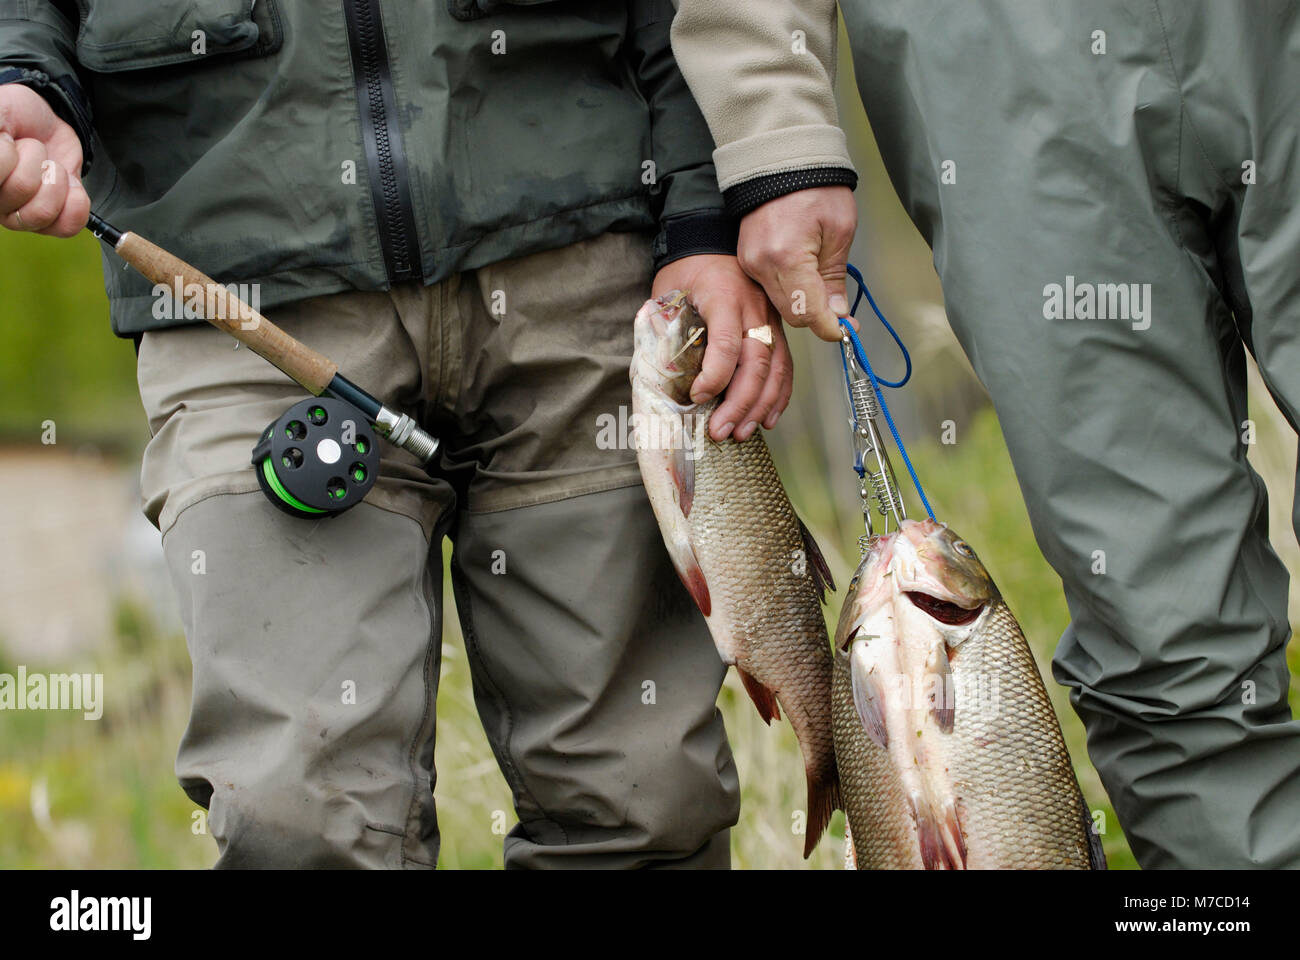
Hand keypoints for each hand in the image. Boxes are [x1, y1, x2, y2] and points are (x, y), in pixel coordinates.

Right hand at [0, 83, 88, 235]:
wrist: (44, 123)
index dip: (9, 152)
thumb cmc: (13, 116)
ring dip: (55, 180)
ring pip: (44, 212)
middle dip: (34, 159)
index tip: (7, 140)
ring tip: (48, 167)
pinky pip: (67, 226)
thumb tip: (2, 149)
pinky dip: (76, 201)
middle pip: (22, 188)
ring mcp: (21, 216)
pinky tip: (69, 186)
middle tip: (30, 151)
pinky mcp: (53, 222)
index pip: (0, 169)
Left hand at [652, 253, 792, 440]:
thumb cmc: (686, 270)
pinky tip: (766, 418)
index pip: (725, 344)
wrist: (711, 240)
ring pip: (775, 369)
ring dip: (759, 406)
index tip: (695, 398)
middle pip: (755, 363)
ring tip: (741, 432)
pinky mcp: (777, 330)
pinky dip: (778, 395)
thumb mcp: (667, 294)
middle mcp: (754, 309)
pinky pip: (785, 366)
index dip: (713, 377)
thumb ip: (664, 331)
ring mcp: (770, 320)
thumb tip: (662, 377)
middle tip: (720, 430)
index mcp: (724, 298)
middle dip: (739, 403)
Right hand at [736, 185, 855, 340]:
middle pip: (792, 314)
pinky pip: (769, 289)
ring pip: (780, 305)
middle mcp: (761, 264)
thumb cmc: (814, 185)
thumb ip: (835, 277)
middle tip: (841, 314)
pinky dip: (789, 292)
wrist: (782, 159)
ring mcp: (750, 263)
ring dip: (803, 306)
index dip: (830, 327)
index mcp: (786, 256)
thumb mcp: (839, 230)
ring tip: (825, 291)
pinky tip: (805, 280)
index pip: (807, 312)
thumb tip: (837, 312)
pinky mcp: (747, 259)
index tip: (846, 330)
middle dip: (818, 318)